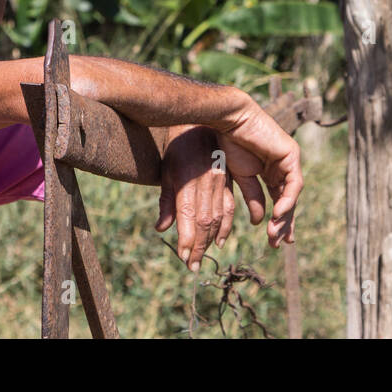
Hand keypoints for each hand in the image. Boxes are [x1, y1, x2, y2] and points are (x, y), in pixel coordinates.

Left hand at [156, 126, 235, 271]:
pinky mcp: (229, 181)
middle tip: (193, 267)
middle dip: (198, 247)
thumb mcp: (166, 172)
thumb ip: (166, 201)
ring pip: (218, 217)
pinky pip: (230, 207)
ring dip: (211, 240)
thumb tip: (162, 229)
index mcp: (188, 181)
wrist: (200, 124)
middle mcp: (207, 184)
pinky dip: (225, 226)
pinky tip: (219, 240)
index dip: (188, 240)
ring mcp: (220, 183)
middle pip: (204, 222)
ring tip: (203, 257)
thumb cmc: (177, 149)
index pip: (189, 218)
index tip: (184, 259)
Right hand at [215, 97, 301, 247]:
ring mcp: (288, 160)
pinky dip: (287, 201)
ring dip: (285, 217)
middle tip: (279, 244)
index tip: (273, 242)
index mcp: (270, 172)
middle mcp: (282, 167)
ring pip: (292, 196)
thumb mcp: (241, 177)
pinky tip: (277, 215)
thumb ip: (252, 198)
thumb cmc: (228, 144)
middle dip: (284, 224)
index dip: (278, 222)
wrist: (228, 121)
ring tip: (274, 235)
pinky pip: (294, 184)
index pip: (279, 201)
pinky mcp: (291, 154)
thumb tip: (258, 222)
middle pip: (287, 201)